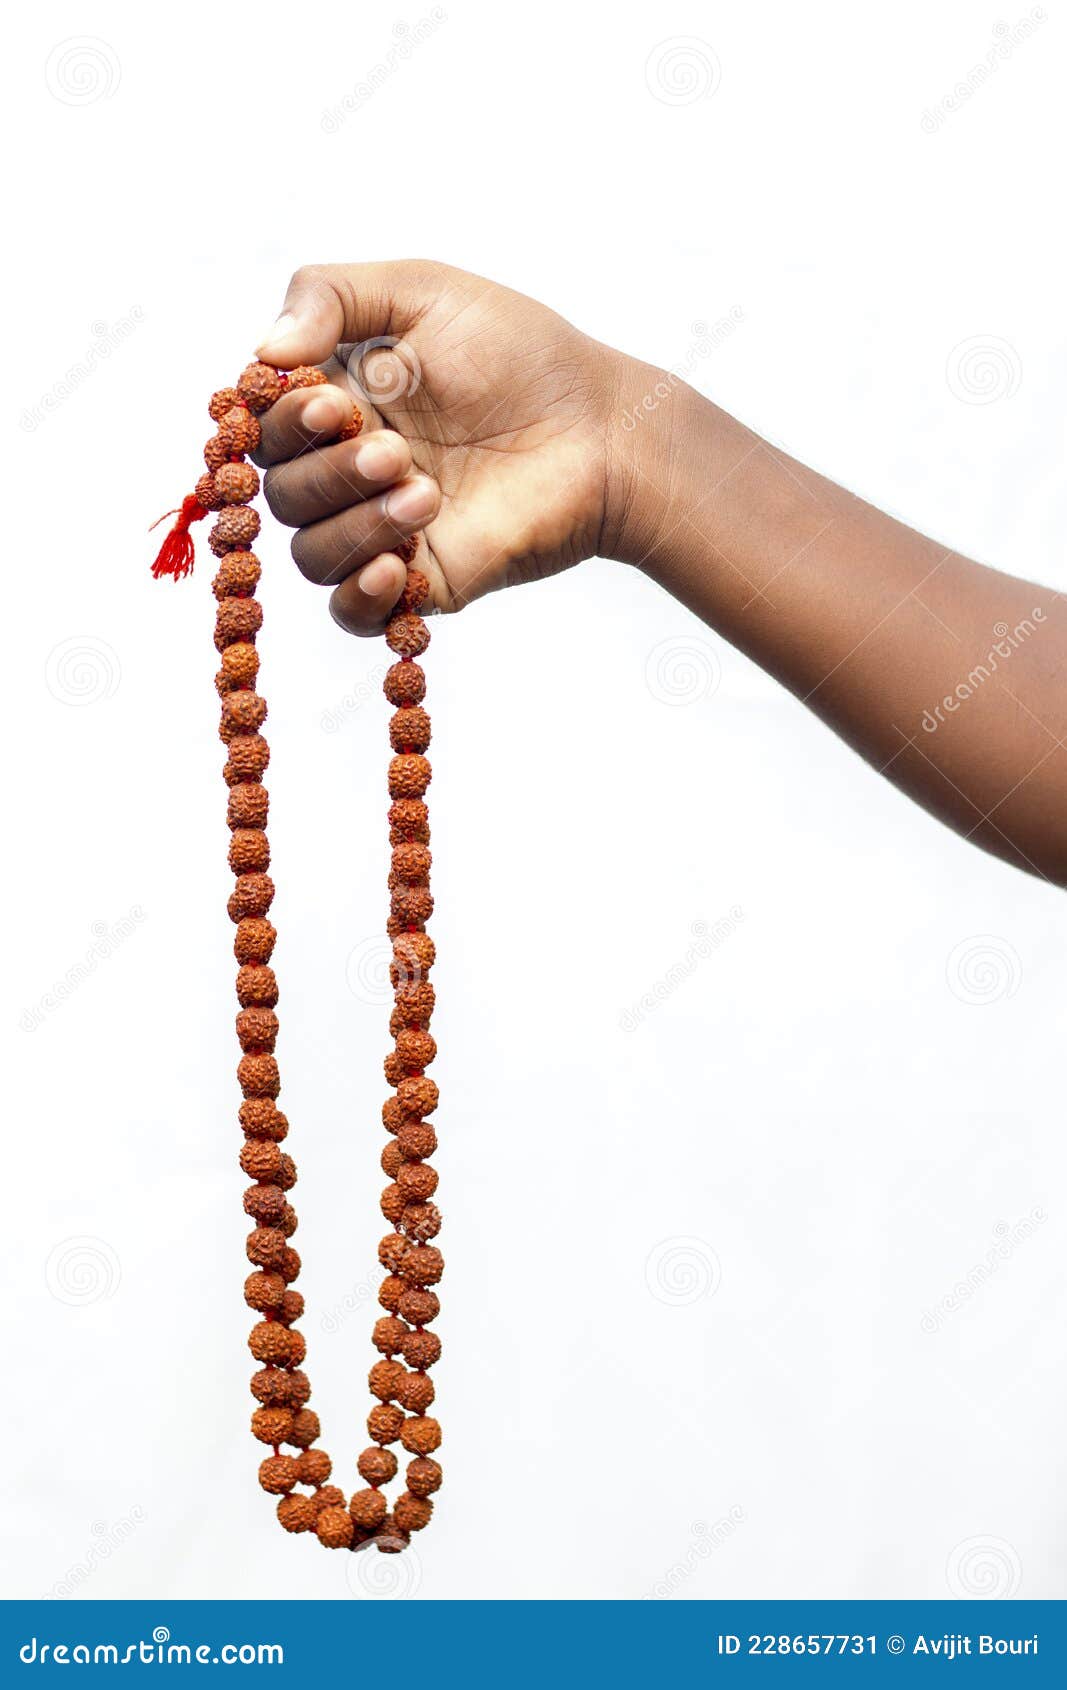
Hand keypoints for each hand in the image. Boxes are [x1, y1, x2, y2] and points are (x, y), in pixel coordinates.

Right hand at [254, 260, 644, 633]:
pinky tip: (394, 566)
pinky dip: (359, 597)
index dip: (283, 423)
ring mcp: (385, 528)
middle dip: (329, 474)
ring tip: (427, 494)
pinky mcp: (424, 578)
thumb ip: (329, 295)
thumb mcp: (422, 290)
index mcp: (338, 402)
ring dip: (356, 525)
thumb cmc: (520, 353)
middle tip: (397, 451)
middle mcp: (351, 469)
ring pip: (312, 554)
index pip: (266, 429)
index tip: (332, 403)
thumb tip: (261, 352)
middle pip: (283, 495)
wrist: (601, 429)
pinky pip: (355, 613)